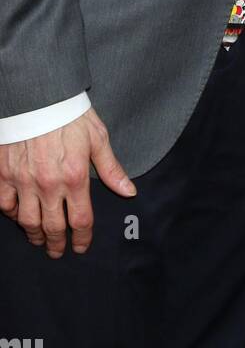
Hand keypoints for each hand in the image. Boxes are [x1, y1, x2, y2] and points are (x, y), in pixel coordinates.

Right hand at [0, 109, 136, 257]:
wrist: (38, 96)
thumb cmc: (70, 115)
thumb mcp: (98, 138)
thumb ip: (111, 169)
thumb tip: (129, 191)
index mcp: (75, 177)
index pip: (81, 220)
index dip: (83, 238)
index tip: (82, 246)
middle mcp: (49, 185)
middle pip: (54, 227)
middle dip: (58, 244)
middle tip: (59, 251)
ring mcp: (24, 181)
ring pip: (28, 222)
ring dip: (35, 235)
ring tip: (40, 240)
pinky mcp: (4, 175)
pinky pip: (6, 205)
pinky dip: (12, 215)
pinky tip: (19, 217)